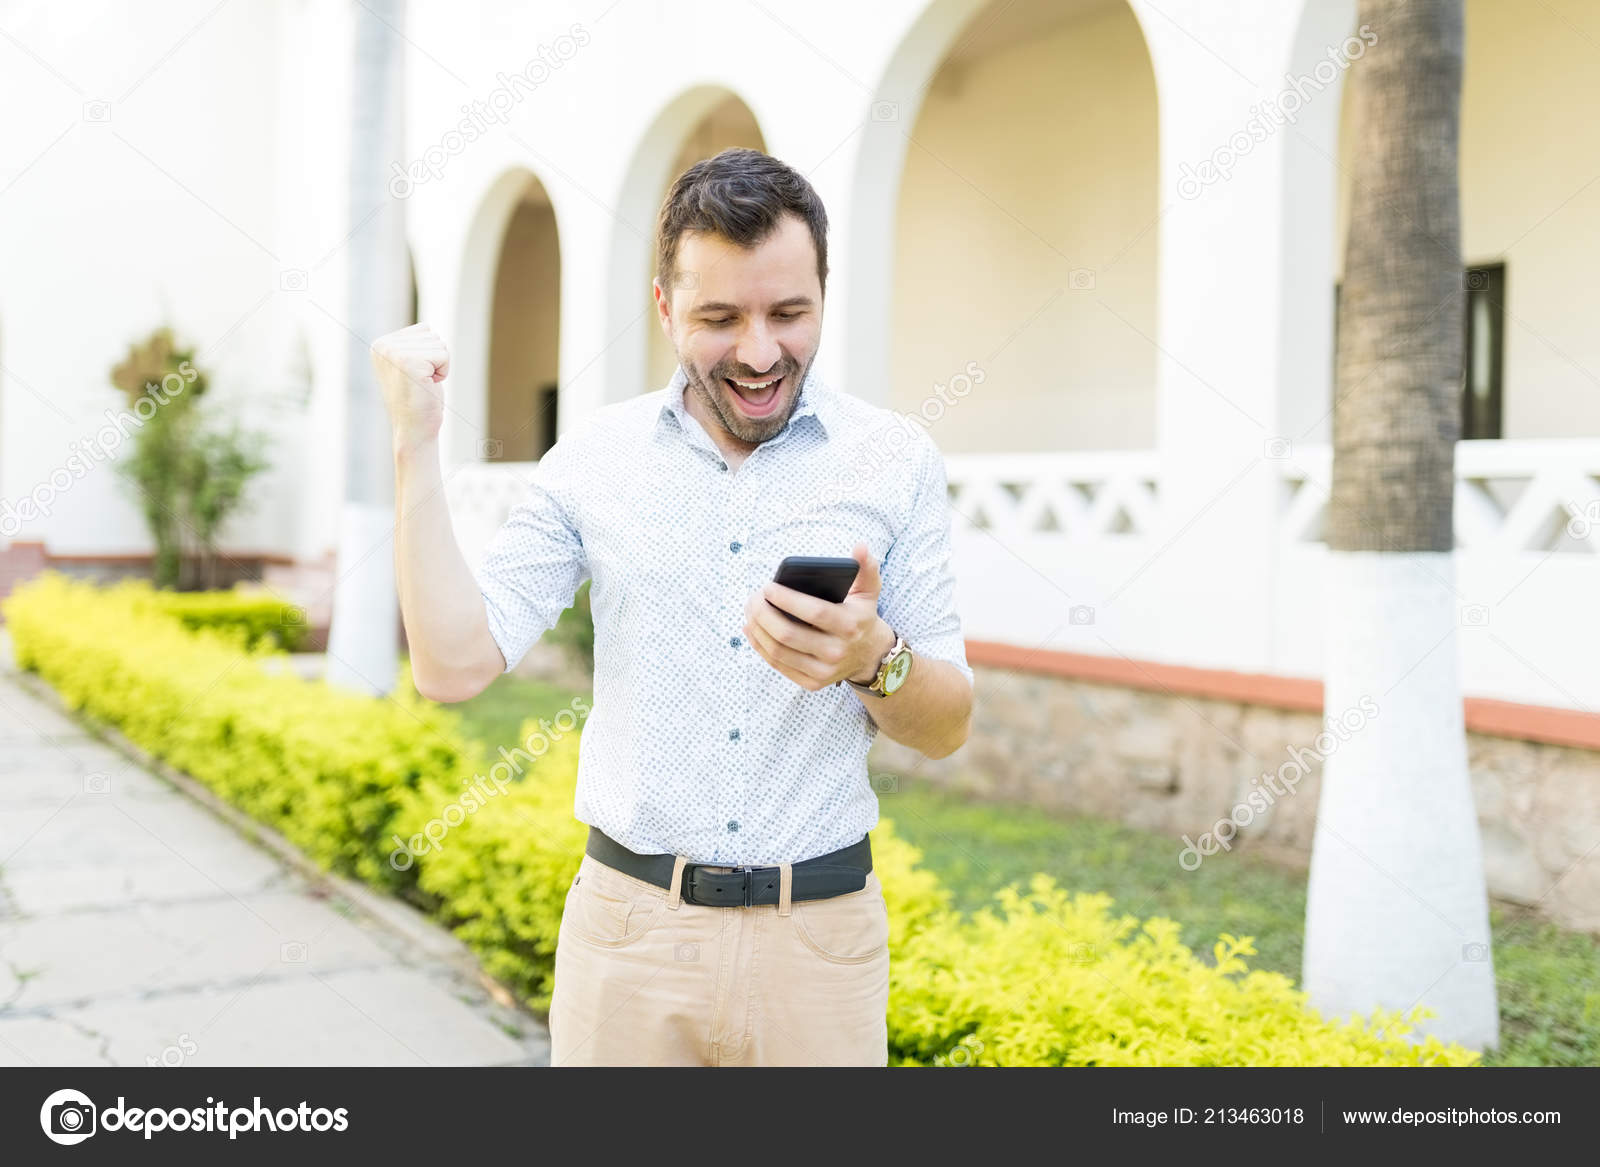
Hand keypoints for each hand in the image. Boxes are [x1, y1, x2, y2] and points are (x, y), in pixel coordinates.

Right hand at [370, 322, 449, 451]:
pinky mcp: (409, 363)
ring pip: (439, 344)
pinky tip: (428, 386)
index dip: (429, 354)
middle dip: (435, 359)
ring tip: (423, 384)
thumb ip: (414, 344)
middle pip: (432, 335)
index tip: (415, 375)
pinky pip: (444, 356)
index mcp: (381, 344)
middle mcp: (383, 345)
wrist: (414, 429)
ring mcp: (394, 353)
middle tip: (420, 381)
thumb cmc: (418, 398)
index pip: (424, 329)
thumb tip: (427, 327)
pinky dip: (443, 373)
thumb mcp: (411, 364)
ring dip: (439, 367)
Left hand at [744, 542, 895, 691]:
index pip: (814, 612)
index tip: (768, 586)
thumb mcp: (869, 591)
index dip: (786, 599)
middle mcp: (837, 651)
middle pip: (788, 634)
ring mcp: (823, 671)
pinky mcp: (811, 683)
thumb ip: (867, 567)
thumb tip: (860, 547)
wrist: (870, 656)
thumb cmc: (861, 616)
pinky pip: (778, 664)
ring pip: (778, 651)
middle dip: (763, 613)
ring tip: (750, 610)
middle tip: (754, 597)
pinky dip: (759, 646)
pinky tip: (751, 629)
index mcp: (850, 625)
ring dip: (757, 629)